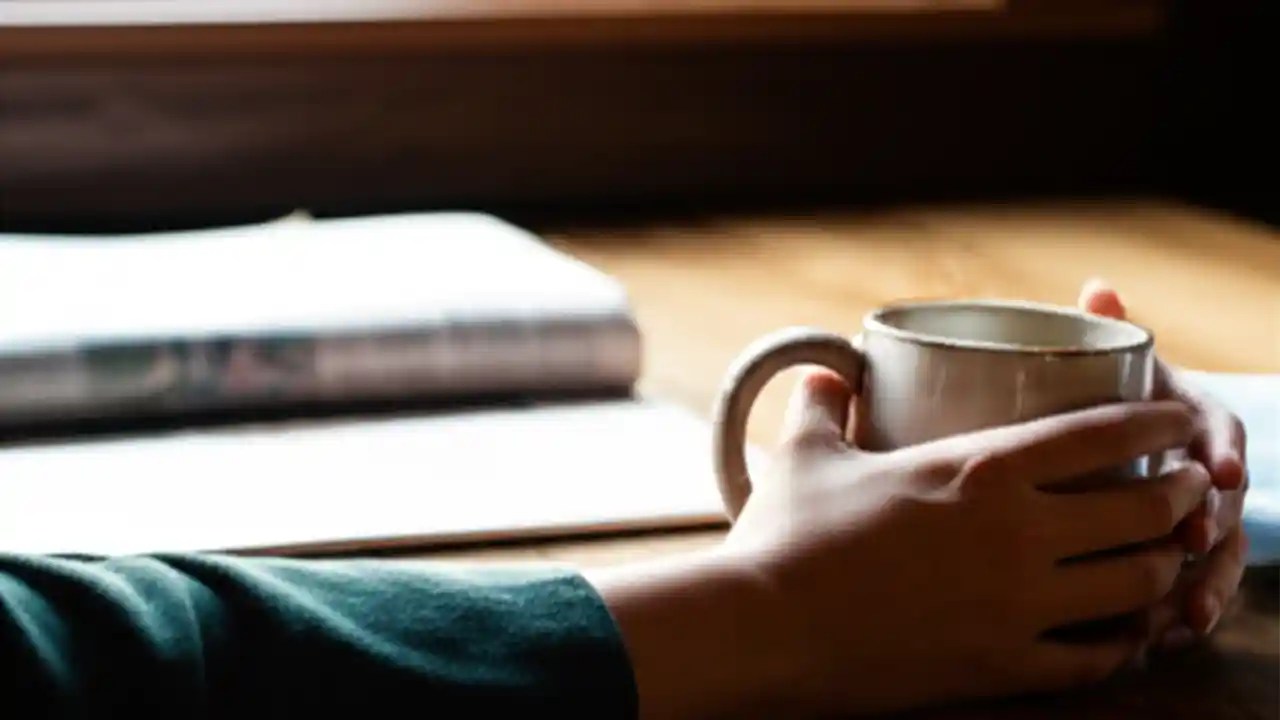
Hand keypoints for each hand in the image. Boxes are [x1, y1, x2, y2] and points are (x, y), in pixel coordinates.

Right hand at [594, 373, 1207, 718]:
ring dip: (1163, 565)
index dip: (1158, 423)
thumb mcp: (805, 456)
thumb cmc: (786, 535)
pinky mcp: (1003, 667)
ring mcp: (1017, 608)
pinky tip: (1125, 633)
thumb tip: (824, 376)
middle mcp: (1016, 536)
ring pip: (1135, 586)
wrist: (763, 629)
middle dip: (1179, 493)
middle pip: (1143, 511)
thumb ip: (823, 406)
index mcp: (978, 471)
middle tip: (1183, 485)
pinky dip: (1124, 643)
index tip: (1180, 419)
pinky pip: (1096, 660)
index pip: (1103, 435)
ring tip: (1164, 553)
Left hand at [1077, 279, 1248, 645]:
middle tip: (1190, 548)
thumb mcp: (1101, 372)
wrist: (1095, 445)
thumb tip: (1097, 288)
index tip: (1223, 474)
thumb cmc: (1096, 401)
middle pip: (1226, 504)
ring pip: (1217, 558)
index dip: (1225, 451)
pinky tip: (1162, 643)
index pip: (1222, 431)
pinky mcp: (1178, 561)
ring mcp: (1198, 518)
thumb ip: (1106, 335)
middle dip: (1215, 528)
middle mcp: (1202, 471)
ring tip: (1186, 618)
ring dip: (1207, 587)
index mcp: (1186, 420)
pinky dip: (1182, 617)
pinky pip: (1192, 593)